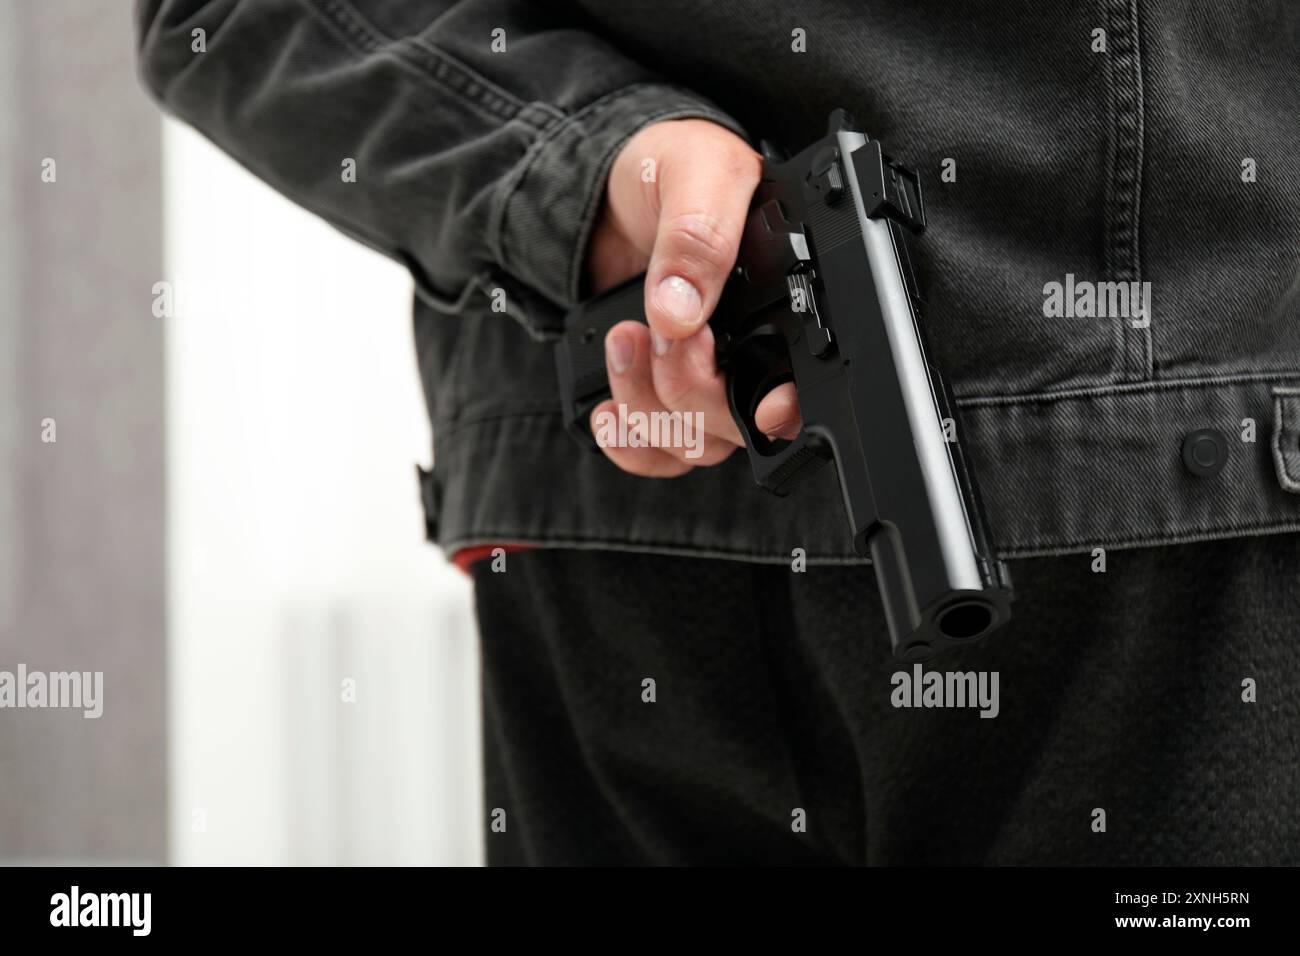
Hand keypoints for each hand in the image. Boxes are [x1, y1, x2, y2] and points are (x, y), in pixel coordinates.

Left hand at [584, 118, 800, 476]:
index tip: (761, 408)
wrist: (610, 187)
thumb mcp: (697, 172)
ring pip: (695, 445)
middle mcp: (755, 351)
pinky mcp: (659, 396)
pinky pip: (655, 454)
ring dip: (650, 406)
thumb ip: (698, 234)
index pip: (807, 380)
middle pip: (741, 425)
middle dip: (691, 387)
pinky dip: (629, 442)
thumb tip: (680, 311)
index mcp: (789, 299)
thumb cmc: (674, 166)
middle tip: (660, 330)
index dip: (787, 407)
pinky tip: (607, 409)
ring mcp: (707, 381)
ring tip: (622, 339)